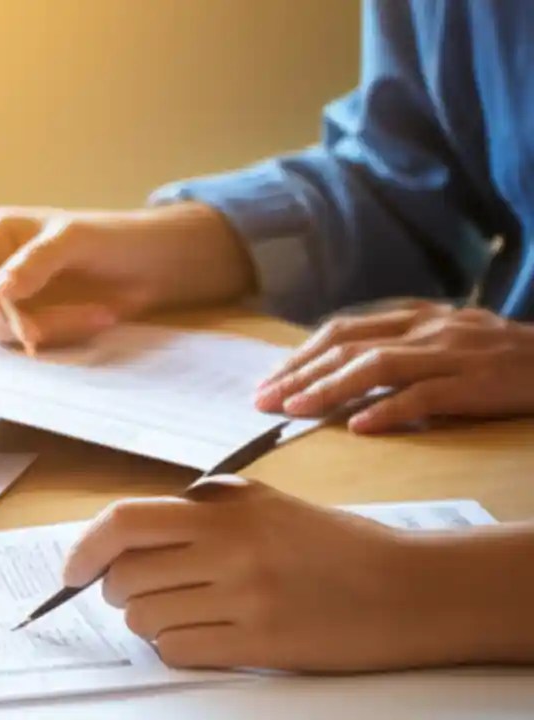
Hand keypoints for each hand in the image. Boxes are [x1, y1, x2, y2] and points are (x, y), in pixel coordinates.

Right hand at [0, 202, 254, 347]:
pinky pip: (30, 344)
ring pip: (4, 333)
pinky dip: (60, 338)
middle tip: (44, 330)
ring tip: (97, 314)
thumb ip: (37, 261)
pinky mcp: (34, 325)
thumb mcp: (76, 240)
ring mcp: (12, 300)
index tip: (0, 318)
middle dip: (8, 323)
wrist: (155, 266)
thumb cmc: (114, 238)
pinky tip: (96, 318)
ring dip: (47, 330)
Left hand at [61, 478, 458, 671]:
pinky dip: (175, 648)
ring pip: (146, 618)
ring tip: (181, 613)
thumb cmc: (333, 545)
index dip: (84, 549)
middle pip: (126, 577)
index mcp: (225, 508)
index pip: (124, 522)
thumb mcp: (266, 503)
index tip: (71, 571)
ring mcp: (245, 597)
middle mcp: (229, 548)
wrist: (410, 588)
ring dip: (148, 622)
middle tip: (142, 593)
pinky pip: (179, 651)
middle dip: (119, 591)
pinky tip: (202, 637)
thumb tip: (124, 533)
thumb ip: (200, 508)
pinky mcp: (262, 643)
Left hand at [254, 304, 533, 432]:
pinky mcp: (475, 381)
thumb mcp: (448, 341)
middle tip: (264, 401)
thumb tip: (344, 376)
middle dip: (300, 373)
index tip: (270, 382)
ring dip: (329, 389)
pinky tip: (357, 427)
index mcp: (416, 317)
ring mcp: (451, 351)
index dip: (302, 356)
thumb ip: (402, 351)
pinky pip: (424, 395)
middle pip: (348, 346)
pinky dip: (387, 410)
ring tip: (295, 410)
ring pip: (376, 366)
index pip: (343, 331)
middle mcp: (427, 327)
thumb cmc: (504, 359)